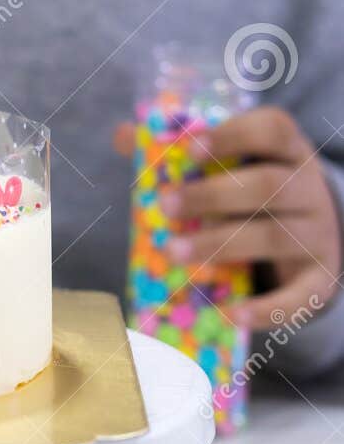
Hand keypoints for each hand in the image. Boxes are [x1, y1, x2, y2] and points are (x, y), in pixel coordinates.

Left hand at [113, 107, 341, 329]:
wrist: (313, 242)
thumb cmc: (255, 197)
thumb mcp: (233, 168)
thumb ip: (180, 151)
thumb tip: (123, 135)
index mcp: (287, 151)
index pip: (273, 130)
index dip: (234, 136)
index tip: (190, 148)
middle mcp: (309, 189)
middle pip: (267, 186)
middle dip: (212, 195)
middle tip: (166, 205)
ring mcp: (319, 235)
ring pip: (275, 237)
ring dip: (220, 245)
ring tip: (173, 253)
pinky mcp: (321, 280)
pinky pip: (299, 297)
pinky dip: (267, 308)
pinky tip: (231, 313)